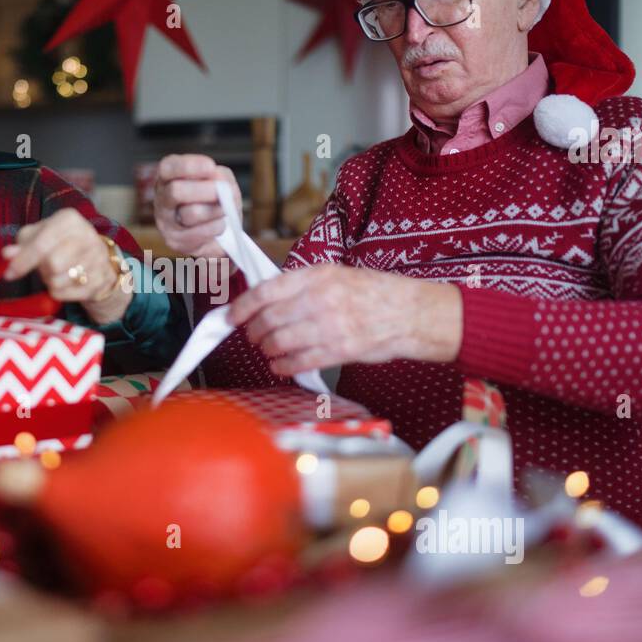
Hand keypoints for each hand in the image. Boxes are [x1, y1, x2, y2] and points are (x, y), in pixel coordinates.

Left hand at [2, 208, 131, 324]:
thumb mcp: (39, 236)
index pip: (41, 244)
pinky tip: (65, 282)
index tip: (9, 273)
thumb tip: (7, 254)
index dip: (22, 261)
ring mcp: (97, 258)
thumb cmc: (61, 243)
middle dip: (42, 270)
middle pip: (52, 264)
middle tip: (44, 267)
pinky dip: (59, 292)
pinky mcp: (100, 280)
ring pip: (59, 281)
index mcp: (69, 219)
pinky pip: (66, 294)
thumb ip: (22, 245)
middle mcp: (87, 236)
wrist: (98, 257)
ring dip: (50, 281)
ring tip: (56, 273)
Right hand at [154, 154, 240, 258]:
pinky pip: (199, 233)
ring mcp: (165, 221)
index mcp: (168, 176)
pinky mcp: (174, 241)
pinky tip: (219, 224)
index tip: (210, 166)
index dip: (188, 166)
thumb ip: (220, 177)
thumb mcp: (220, 180)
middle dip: (204, 190)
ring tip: (224, 209)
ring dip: (215, 210)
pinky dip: (216, 227)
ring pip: (191, 213)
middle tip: (223, 190)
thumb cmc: (215, 200)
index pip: (168, 167)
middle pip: (176, 191)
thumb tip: (219, 182)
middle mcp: (162, 197)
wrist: (218, 234)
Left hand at [226, 264, 462, 375]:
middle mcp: (320, 299)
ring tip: (268, 350)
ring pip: (280, 342)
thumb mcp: (336, 274)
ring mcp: (330, 326)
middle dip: (255, 332)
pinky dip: (283, 366)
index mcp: (317, 276)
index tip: (231, 316)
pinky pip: (299, 362)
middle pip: (269, 320)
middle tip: (253, 336)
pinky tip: (280, 366)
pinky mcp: (340, 351)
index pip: (266, 291)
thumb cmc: (374, 292)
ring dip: (267, 350)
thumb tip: (267, 299)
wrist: (411, 312)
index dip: (242, 306)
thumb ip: (302, 285)